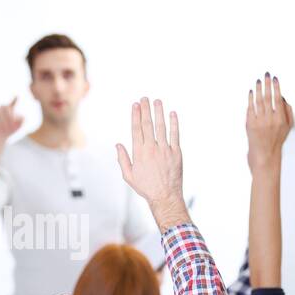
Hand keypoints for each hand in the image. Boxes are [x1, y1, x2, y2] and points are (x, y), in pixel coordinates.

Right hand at [0, 97, 23, 143]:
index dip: (15, 100)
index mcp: (9, 110)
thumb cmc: (8, 131)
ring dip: (3, 121)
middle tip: (11, 125)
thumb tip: (23, 117)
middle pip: (6, 108)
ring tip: (5, 129)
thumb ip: (21, 122)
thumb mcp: (16, 128)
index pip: (12, 104)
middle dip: (9, 117)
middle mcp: (2, 109)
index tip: (17, 96)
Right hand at [116, 97, 188, 229]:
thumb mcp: (129, 176)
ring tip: (157, 101)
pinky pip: (175, 135)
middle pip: (147, 124)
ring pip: (161, 126)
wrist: (165, 196)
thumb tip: (118, 145)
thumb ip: (123, 159)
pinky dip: (174, 124)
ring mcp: (165, 150)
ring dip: (159, 112)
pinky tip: (172, 114)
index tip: (135, 105)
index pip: (136, 129)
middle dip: (145, 110)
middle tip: (145, 98)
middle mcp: (151, 148)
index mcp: (139, 153)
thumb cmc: (146, 188)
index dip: (135, 115)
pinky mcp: (176, 153)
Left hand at [246, 73, 292, 171]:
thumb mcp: (288, 127)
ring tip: (258, 81)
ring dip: (258, 89)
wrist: (265, 156)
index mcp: (281, 119)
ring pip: (258, 101)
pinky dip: (250, 99)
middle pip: (268, 97)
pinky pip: (250, 108)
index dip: (276, 87)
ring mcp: (259, 122)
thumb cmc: (277, 140)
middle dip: (267, 84)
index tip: (275, 78)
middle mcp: (270, 120)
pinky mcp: (250, 125)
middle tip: (266, 74)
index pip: (278, 99)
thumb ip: (288, 111)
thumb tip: (282, 97)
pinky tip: (251, 92)